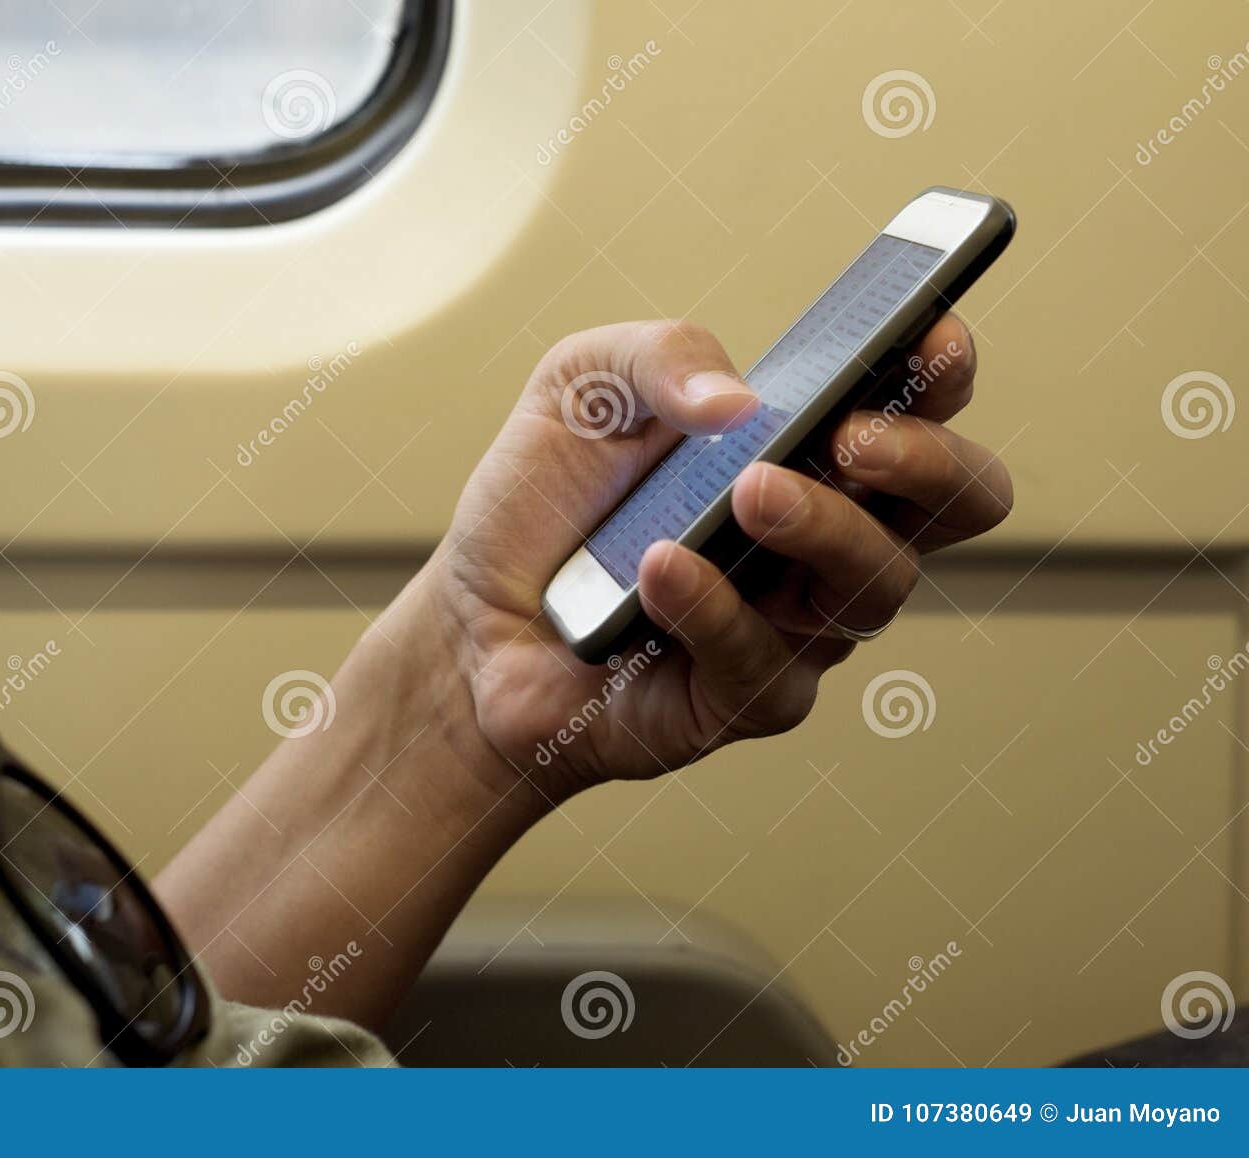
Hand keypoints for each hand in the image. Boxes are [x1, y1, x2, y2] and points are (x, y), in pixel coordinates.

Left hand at [428, 318, 1012, 799]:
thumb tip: (740, 399)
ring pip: (872, 586)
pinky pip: (763, 661)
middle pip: (956, 505)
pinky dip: (713, 608)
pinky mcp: (744, 699)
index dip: (943, 368)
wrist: (470, 619)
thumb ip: (660, 357)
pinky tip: (661, 569)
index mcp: (811, 449)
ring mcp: (798, 624)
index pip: (922, 406)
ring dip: (820, 528)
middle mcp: (829, 537)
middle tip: (851, 434)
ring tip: (747, 492)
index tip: (929, 331)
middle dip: (925, 462)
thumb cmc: (546, 501)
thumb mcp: (582, 389)